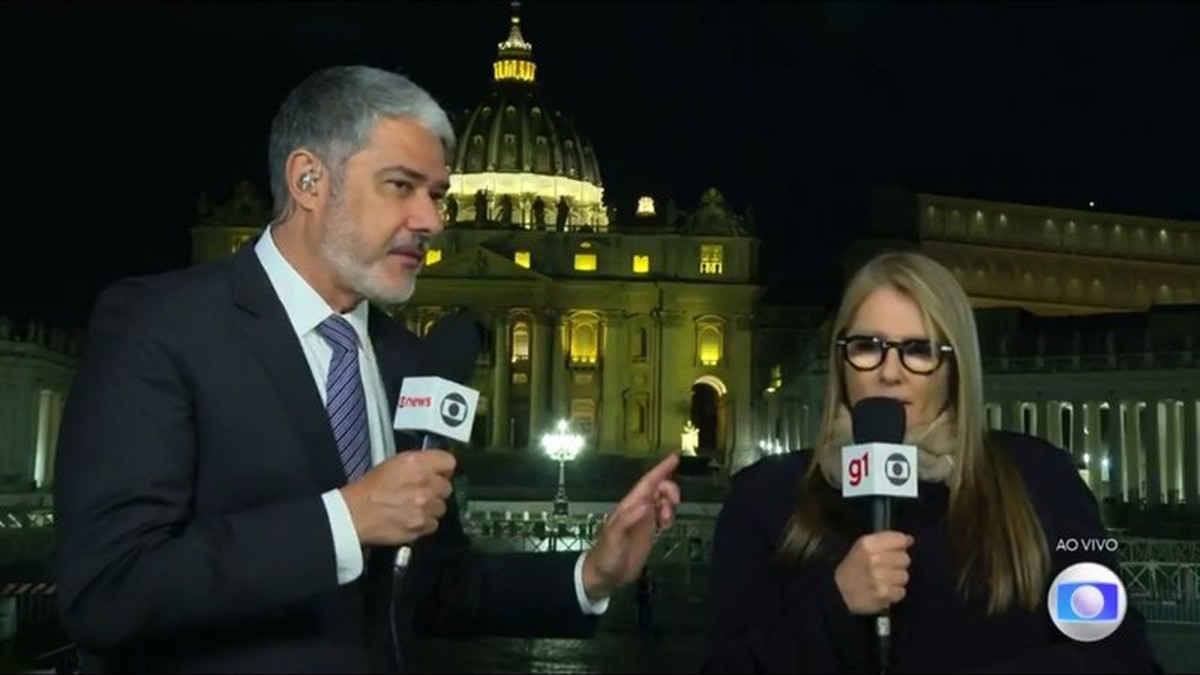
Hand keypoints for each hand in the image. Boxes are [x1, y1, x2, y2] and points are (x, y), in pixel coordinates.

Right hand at [340, 449, 455, 546]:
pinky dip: (424, 523)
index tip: (439, 472)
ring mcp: (425, 507)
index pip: (449, 462)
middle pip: (447, 487)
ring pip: (441, 507)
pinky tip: (410, 518)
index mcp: (417, 463)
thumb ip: (418, 463)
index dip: (443, 468)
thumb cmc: (369, 489)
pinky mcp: (421, 526)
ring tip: (413, 506)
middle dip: (436, 490)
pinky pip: (433, 524)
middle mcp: (425, 483)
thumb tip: (434, 465)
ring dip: (431, 507)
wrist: (354, 514)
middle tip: (421, 492)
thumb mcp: (393, 463)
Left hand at [581, 454, 680, 600]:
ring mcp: (643, 520)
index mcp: (629, 506)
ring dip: (669, 505)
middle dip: (670, 490)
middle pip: (658, 489)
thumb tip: (645, 504)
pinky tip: (666, 525)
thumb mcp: (614, 537)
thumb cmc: (606, 556)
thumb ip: (628, 520)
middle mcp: (637, 509)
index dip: (661, 470)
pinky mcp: (648, 531)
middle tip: (674, 503)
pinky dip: (669, 515)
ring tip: (666, 521)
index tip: (674, 459)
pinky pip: (663, 515)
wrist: (605, 576)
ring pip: (662, 501)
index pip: (647, 483)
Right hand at [834, 531, 913, 614]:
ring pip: (904, 576)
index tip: (896, 550)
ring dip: (896, 579)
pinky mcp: (883, 595)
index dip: (900, 545)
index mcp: (868, 544)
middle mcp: (875, 560)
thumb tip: (910, 540)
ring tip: (884, 580)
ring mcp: (879, 578)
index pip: (900, 539)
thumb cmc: (854, 566)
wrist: (838, 591)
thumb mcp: (862, 547)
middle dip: (897, 563)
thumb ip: (885, 540)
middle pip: (905, 559)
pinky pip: (901, 592)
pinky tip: (883, 591)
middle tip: (886, 568)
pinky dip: (894, 593)